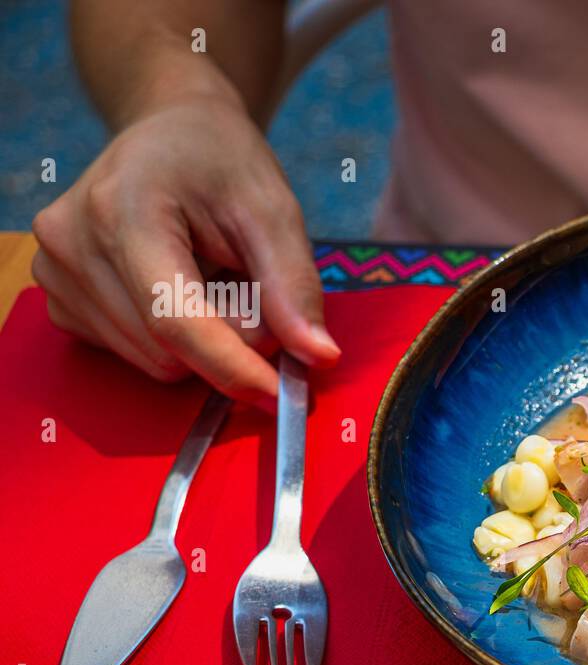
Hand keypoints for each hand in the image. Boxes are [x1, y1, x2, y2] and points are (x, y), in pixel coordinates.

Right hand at [31, 93, 338, 407]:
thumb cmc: (222, 162)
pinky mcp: (60, 300)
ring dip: (203, 340)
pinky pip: (134, 357)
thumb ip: (294, 285)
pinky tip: (179, 287)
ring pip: (154, 362)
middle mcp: (72, 243)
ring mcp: (57, 274)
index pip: (175, 319)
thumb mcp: (273, 209)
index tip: (282, 395)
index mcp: (123, 208)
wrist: (171, 132)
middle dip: (230, 340)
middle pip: (169, 350)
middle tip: (250, 288)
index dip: (232, 366)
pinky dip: (173, 340)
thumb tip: (318, 357)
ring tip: (211, 277)